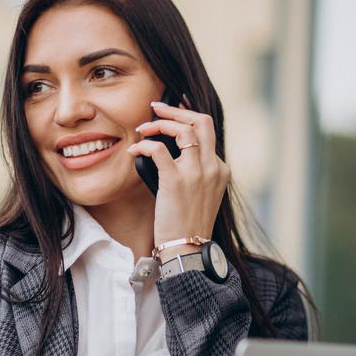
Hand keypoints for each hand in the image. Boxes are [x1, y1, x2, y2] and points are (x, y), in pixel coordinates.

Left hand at [126, 101, 230, 253]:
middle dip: (177, 110)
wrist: (188, 248)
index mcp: (221, 170)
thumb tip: (172, 153)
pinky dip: (144, 145)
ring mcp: (197, 173)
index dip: (188, 116)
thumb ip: (196, 173)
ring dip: (159, 124)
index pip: (208, 132)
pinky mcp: (176, 181)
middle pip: (202, 121)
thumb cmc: (189, 224)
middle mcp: (213, 167)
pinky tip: (134, 150)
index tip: (173, 111)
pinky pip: (158, 150)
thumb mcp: (203, 195)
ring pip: (182, 130)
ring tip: (143, 128)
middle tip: (157, 107)